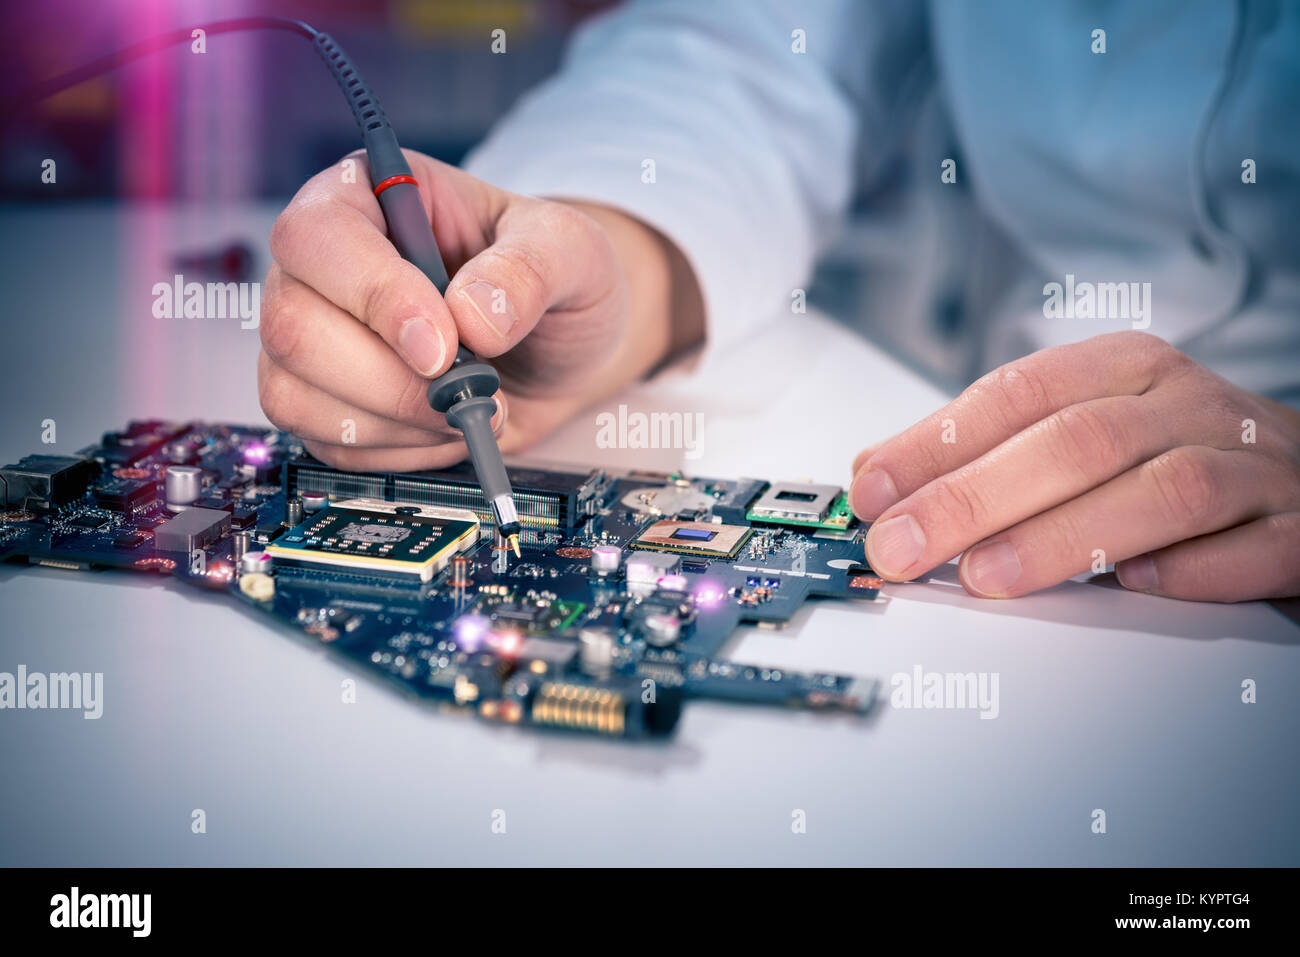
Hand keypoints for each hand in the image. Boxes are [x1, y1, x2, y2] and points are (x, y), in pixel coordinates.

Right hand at [259, 150, 699, 470]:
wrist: (565, 347)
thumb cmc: (556, 279)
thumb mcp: (570, 250)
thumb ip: (530, 269)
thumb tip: (472, 317)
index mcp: (367, 196)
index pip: (319, 237)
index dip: (374, 296)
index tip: (443, 346)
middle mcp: (321, 265)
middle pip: (293, 326)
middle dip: (389, 379)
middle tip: (468, 388)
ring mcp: (311, 336)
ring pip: (296, 394)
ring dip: (397, 420)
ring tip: (467, 405)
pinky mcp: (322, 403)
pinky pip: (329, 444)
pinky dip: (400, 449)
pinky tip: (444, 426)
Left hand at [849, 332, 1299, 601]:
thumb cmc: (1176, 451)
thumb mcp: (1084, 426)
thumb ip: (989, 448)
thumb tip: (878, 478)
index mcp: (1126, 369)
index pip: (1017, 395)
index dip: (937, 443)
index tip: (872, 492)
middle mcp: (1186, 406)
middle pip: (1074, 441)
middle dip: (974, 497)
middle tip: (903, 545)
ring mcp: (1253, 465)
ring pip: (1160, 492)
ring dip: (1064, 536)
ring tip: (988, 575)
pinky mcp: (1299, 528)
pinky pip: (1254, 548)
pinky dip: (1194, 571)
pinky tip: (1136, 587)